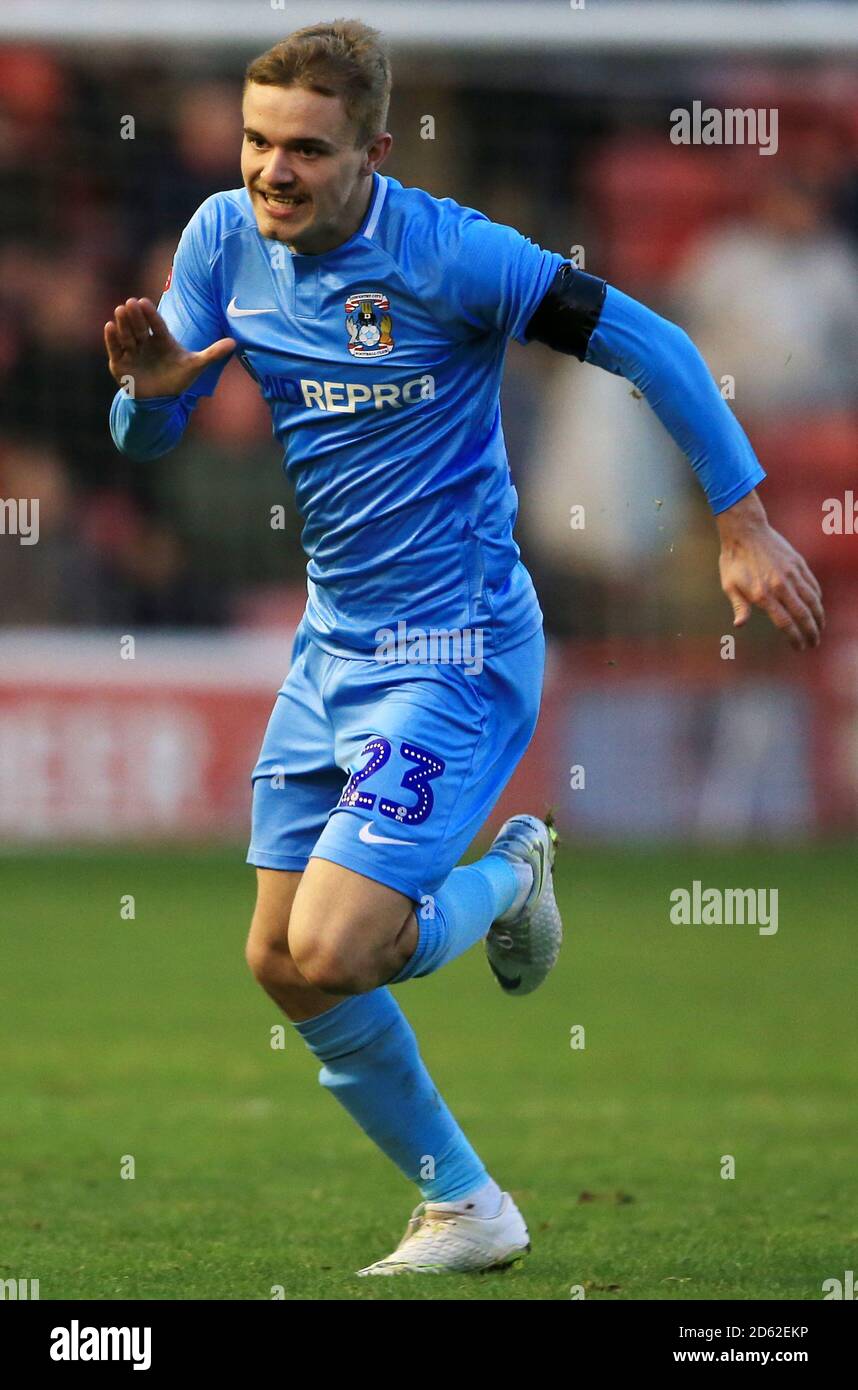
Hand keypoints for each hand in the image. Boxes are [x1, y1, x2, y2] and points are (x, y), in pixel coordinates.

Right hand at [104, 297, 235, 398]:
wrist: (160, 400)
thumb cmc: (177, 379)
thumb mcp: (195, 365)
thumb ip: (212, 353)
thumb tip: (235, 342)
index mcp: (162, 339)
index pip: (156, 324)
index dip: (150, 314)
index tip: (143, 302)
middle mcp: (145, 342)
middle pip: (140, 326)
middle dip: (135, 316)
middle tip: (130, 302)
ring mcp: (132, 351)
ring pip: (127, 335)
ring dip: (123, 323)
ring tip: (120, 310)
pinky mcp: (120, 363)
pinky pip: (115, 349)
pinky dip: (111, 339)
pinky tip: (108, 326)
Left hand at [717, 491, 823, 650]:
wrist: (745, 531)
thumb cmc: (734, 560)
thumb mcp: (729, 585)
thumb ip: (739, 606)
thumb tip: (739, 624)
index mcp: (762, 594)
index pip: (784, 623)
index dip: (794, 638)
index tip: (799, 647)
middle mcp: (780, 585)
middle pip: (803, 615)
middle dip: (811, 632)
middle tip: (813, 644)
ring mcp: (792, 574)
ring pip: (812, 600)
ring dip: (818, 618)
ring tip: (819, 629)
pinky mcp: (798, 564)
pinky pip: (812, 585)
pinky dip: (817, 599)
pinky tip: (817, 607)